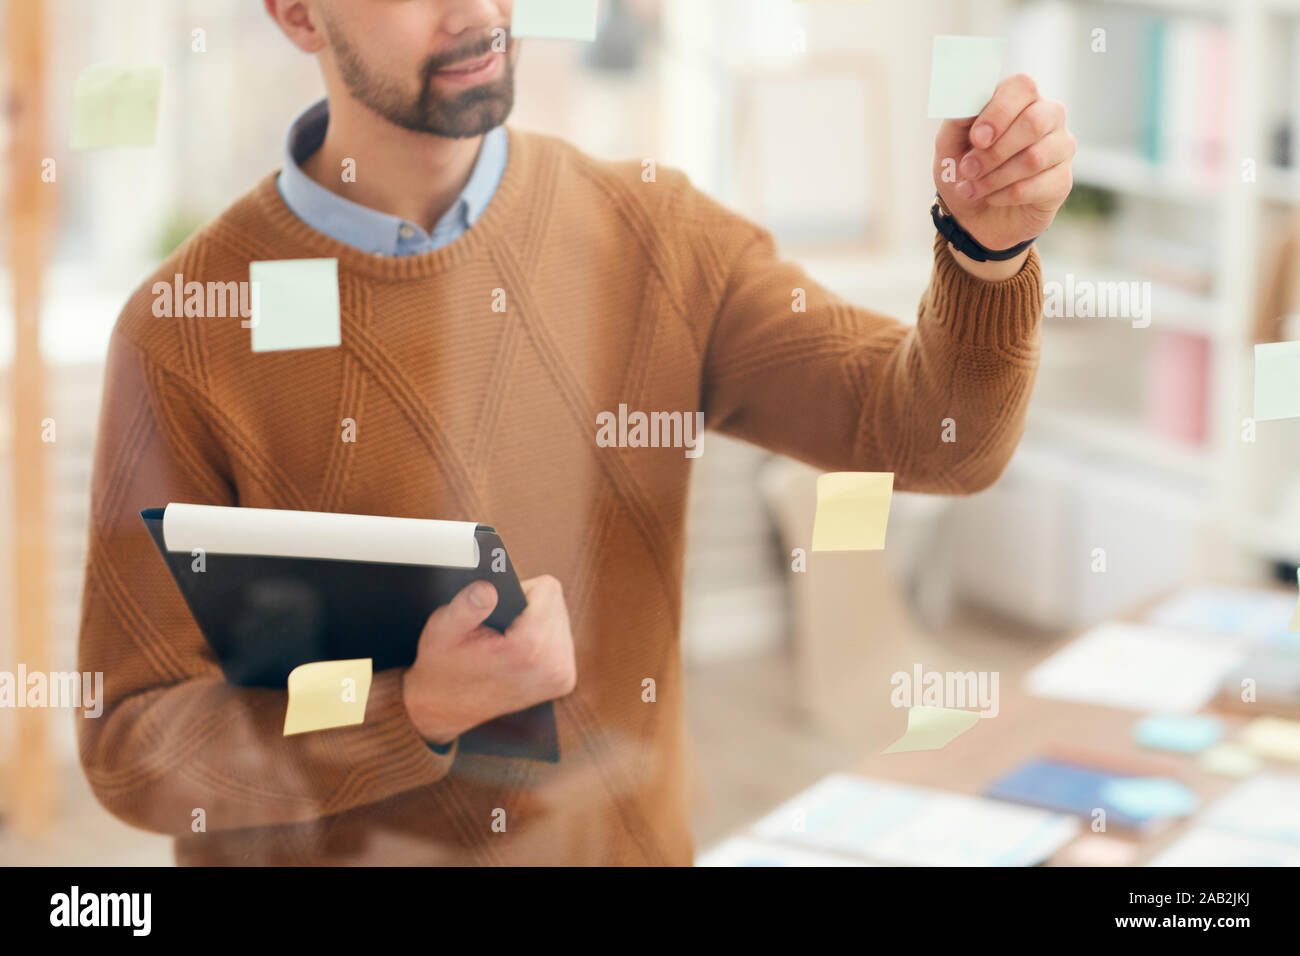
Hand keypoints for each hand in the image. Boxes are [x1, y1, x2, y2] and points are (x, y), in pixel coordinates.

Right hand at [401, 575, 576, 744]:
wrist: (448, 707)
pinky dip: (543, 639)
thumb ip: (466, 606)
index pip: (548, 589)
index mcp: (529, 648)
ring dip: (538, 622)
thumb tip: (487, 589)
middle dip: (530, 607)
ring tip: (509, 639)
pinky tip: (521, 651)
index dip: (521, 590)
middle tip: (501, 627)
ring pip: (561, 620)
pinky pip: (563, 640)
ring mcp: (562, 676)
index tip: (501, 607)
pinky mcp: (565, 681)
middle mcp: (554, 665)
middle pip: (557, 603)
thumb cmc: (444, 664)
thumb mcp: (443, 629)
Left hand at [933, 74, 1074, 253]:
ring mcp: (1060, 147)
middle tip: (968, 170)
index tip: (976, 139)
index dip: (999, 112)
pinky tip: (992, 198)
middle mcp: (1047, 116)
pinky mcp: (1063, 180)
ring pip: (1035, 157)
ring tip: (972, 188)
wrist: (973, 217)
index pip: (1022, 87)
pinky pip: (1037, 186)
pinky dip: (1005, 195)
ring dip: (994, 177)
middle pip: (1035, 121)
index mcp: (1019, 99)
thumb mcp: (949, 146)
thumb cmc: (964, 172)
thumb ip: (957, 120)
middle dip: (994, 152)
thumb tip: (967, 104)